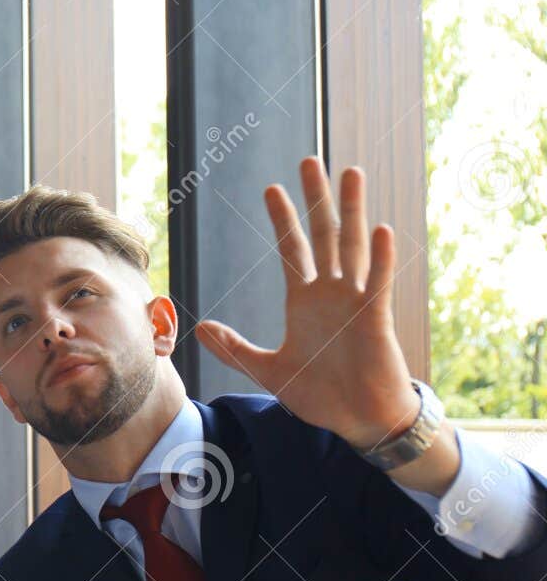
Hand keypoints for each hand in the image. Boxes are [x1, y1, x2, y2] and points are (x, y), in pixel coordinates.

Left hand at [194, 156, 419, 450]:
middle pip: (323, 235)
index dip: (283, 219)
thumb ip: (234, 347)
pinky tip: (380, 230)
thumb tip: (200, 327)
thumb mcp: (267, 369)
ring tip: (350, 173)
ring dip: (352, 211)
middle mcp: (331, 292)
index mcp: (305, 300)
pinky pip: (377, 284)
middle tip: (309, 161)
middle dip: (316, 199)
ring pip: (352, 247)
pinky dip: (380, 259)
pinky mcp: (374, 320)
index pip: (292, 249)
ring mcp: (355, 302)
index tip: (271, 188)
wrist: (357, 420)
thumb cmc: (321, 393)